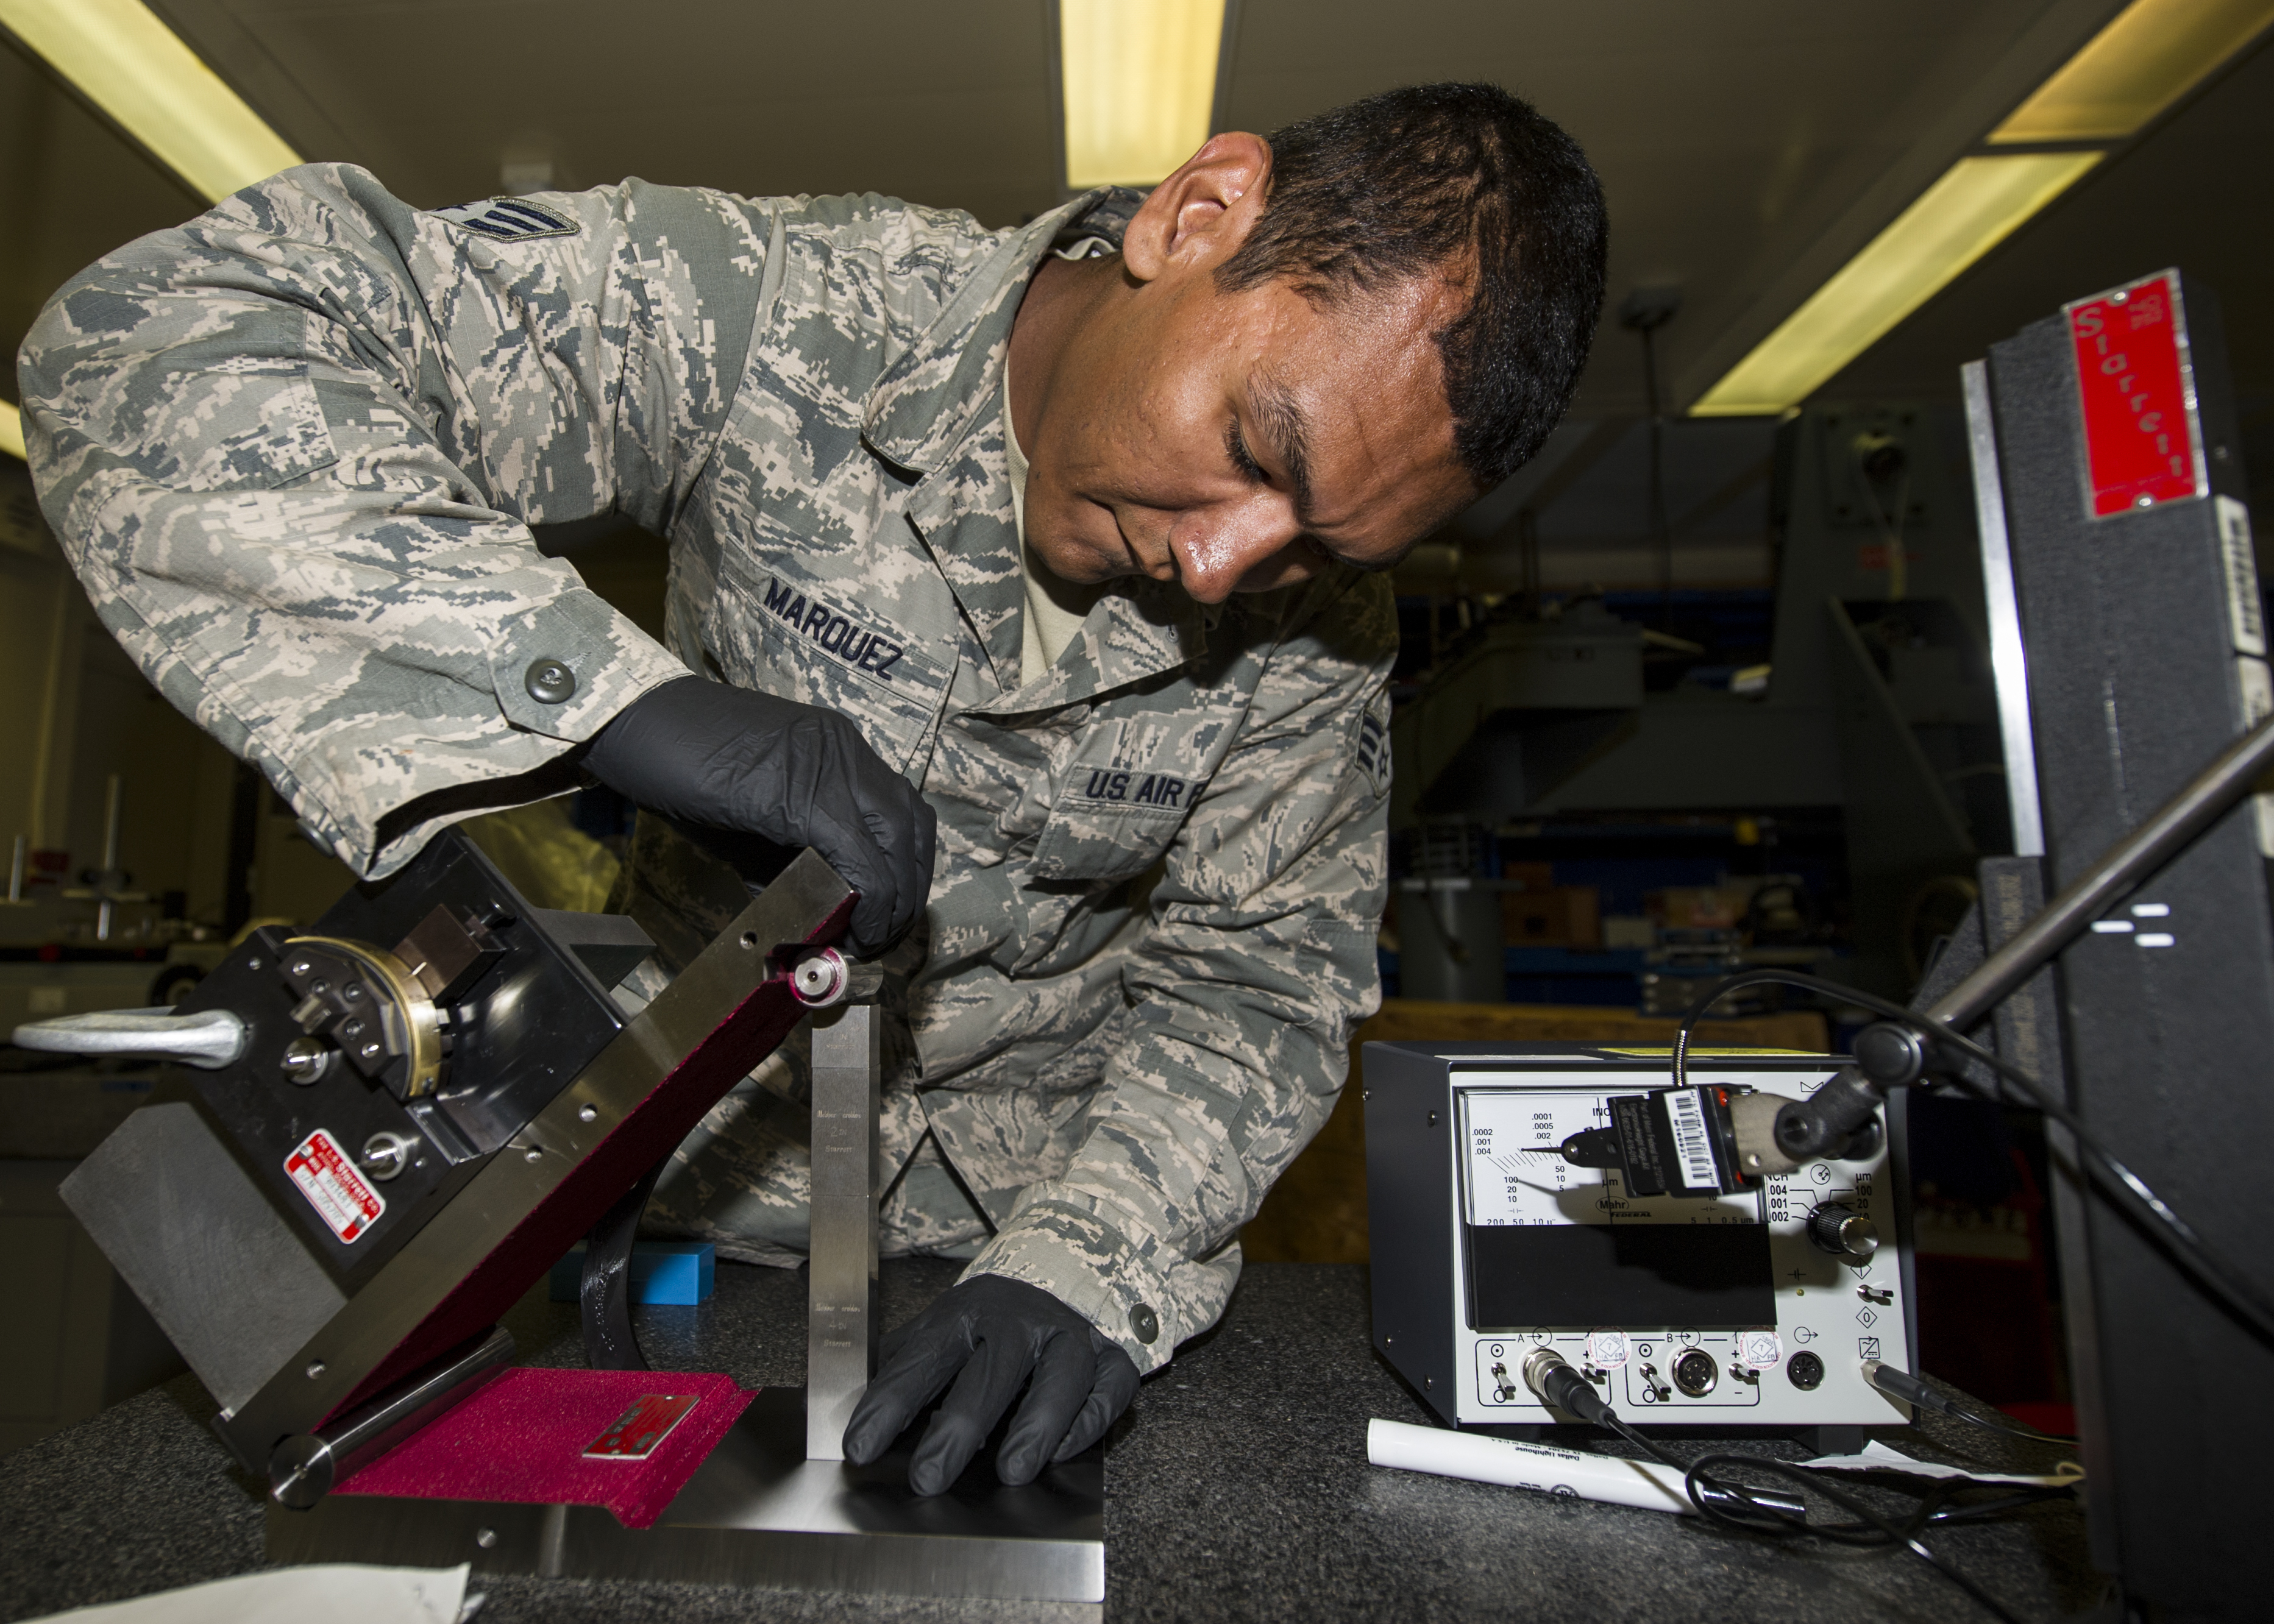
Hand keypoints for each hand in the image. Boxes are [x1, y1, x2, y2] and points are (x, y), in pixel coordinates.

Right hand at [584, 676, 935, 957]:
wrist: (633, 724)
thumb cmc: (681, 767)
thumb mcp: (754, 814)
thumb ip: (794, 858)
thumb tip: (824, 917)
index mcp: (840, 748)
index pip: (904, 813)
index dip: (907, 872)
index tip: (885, 916)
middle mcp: (846, 750)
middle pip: (912, 829)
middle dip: (908, 893)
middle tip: (881, 938)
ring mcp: (828, 767)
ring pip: (896, 842)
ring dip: (892, 901)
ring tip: (865, 941)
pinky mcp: (798, 795)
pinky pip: (856, 856)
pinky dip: (864, 899)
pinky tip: (846, 930)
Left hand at [843, 1275, 1139, 1495]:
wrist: (1054, 1277)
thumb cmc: (984, 1327)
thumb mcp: (936, 1333)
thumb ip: (900, 1370)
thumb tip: (847, 1417)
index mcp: (965, 1314)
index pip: (922, 1360)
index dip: (890, 1403)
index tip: (860, 1447)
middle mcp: (1020, 1320)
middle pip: (991, 1372)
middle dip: (960, 1426)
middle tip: (929, 1477)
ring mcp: (1069, 1336)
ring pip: (1060, 1375)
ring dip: (1036, 1423)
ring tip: (1012, 1472)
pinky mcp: (1110, 1357)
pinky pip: (1109, 1387)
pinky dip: (1089, 1420)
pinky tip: (1063, 1451)